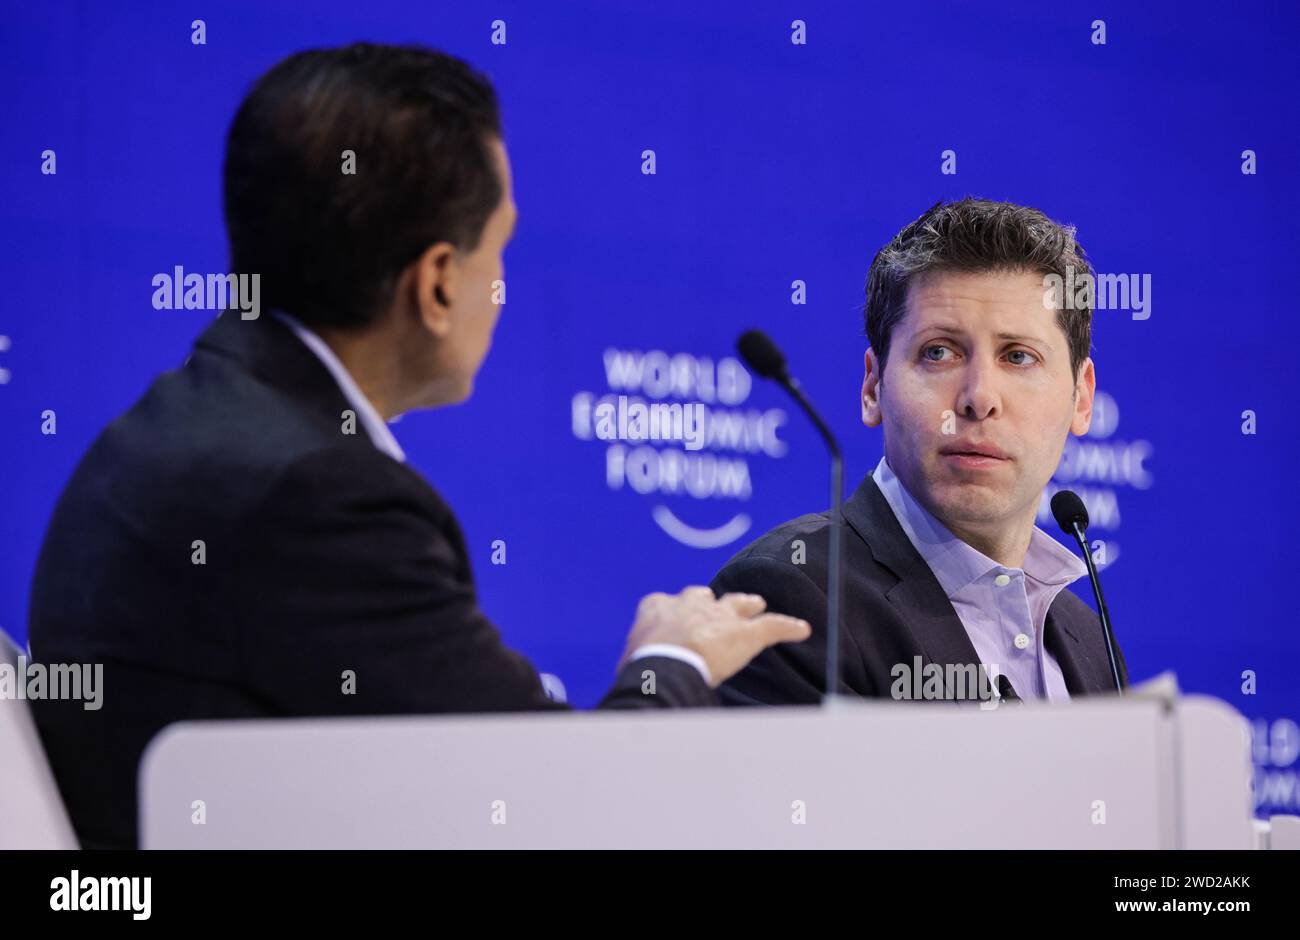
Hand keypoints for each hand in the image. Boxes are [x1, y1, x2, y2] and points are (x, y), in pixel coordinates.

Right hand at [620, 586, 811, 687]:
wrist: (665, 664)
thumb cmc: (641, 667)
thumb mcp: (632, 660)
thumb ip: (640, 662)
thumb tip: (636, 681)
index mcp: (657, 608)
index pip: (665, 603)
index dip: (673, 613)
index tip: (674, 623)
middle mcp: (690, 605)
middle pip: (703, 596)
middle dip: (710, 603)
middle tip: (717, 608)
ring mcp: (719, 616)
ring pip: (738, 603)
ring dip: (747, 604)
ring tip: (756, 604)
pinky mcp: (745, 632)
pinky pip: (773, 625)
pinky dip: (788, 627)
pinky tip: (801, 629)